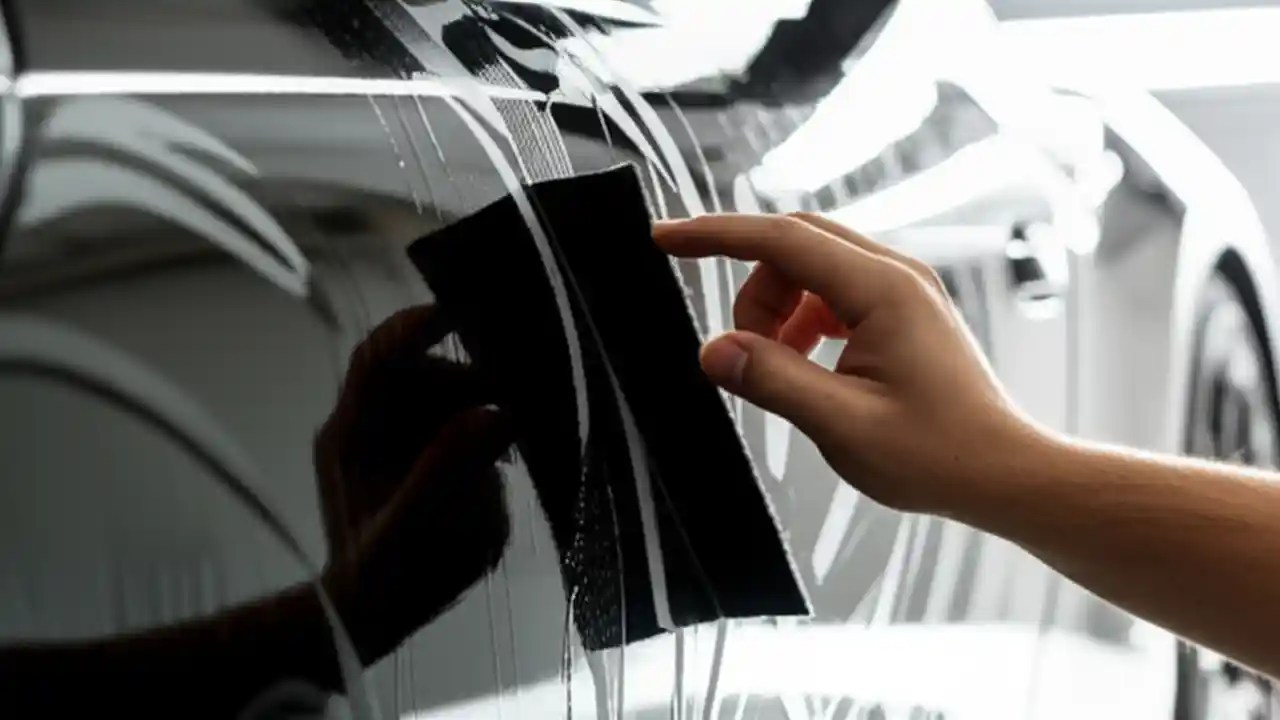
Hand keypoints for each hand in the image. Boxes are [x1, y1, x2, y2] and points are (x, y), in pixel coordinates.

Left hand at [314, 306, 513, 661]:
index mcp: (353, 434)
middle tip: (518, 403)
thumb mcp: (413, 530)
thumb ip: (447, 471)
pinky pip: (452, 419)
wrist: (373, 616)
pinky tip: (499, 462)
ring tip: (511, 445)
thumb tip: (497, 412)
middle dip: (469, 380)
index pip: (377, 357)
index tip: (463, 313)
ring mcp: (391, 438)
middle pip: (420, 371)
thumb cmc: (383, 580)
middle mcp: (367, 425)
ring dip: (480, 406)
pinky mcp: (417, 452)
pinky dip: (481, 430)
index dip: (414, 326)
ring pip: (441, 393)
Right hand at [655, 213, 1050, 515]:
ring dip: (777, 310)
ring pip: (810, 269)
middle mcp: (895, 275)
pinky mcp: (901, 311)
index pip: (781, 239)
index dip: (715, 235)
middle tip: (735, 348)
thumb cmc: (938, 454)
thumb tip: (713, 351)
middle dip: (751, 290)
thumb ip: (773, 380)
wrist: (1002, 472)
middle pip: (793, 247)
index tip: (665, 238)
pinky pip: (832, 293)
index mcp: (882, 290)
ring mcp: (902, 290)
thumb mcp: (842, 425)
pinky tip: (804, 365)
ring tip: (778, 368)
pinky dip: (802, 321)